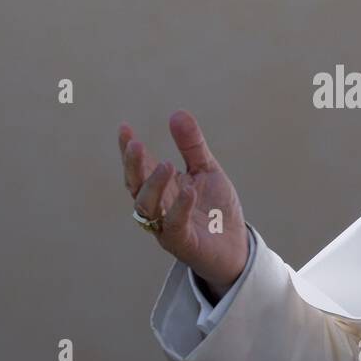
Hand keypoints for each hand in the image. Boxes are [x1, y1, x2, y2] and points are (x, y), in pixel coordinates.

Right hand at [117, 110, 249, 296]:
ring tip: (166, 164)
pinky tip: (188, 190)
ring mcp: (166, 227)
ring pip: (148, 207)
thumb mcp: (206, 170)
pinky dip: (179, 207)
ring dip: (154, 185)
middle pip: (136, 186)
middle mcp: (158, 207)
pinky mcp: (182, 243)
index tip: (124, 128)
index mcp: (161, 188)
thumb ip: (192, 146)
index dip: (128, 150)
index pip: (139, 168)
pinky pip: (174, 225)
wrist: (236, 247)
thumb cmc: (216, 210)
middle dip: (133, 166)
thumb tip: (177, 113)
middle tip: (136, 145)